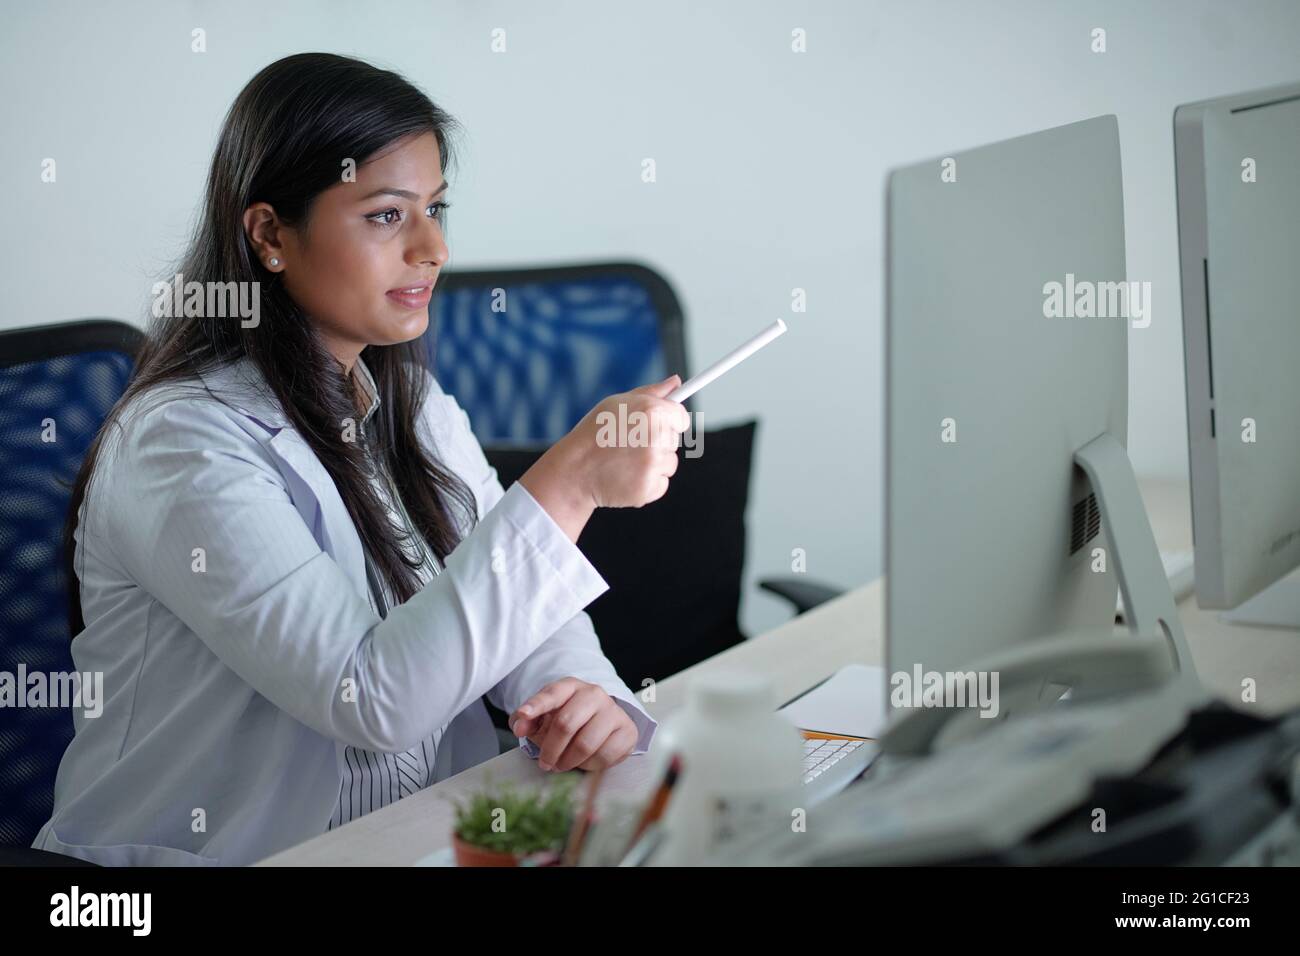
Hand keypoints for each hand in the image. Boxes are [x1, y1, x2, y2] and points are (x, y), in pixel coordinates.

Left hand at [508, 677, 640, 771]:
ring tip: (562, 765)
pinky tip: (585, 762)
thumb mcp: (543, 718)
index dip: (536, 705)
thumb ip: (525, 720)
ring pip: (586, 744)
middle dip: (550, 749)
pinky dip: (590, 766)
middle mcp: (593, 694)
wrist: (603, 725)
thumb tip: (519, 726)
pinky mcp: (627, 730)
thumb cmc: (567, 720)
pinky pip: (605, 756)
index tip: (523, 715)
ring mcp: (613, 711)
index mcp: (570, 686)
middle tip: (544, 763)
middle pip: (566, 723)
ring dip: (569, 761)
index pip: (552, 694)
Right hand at [529, 375, 689, 509]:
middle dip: (657, 442)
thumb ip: (652, 393)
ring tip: (626, 461)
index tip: (658, 426)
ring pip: (669, 463)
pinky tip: (627, 476)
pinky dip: (647, 483)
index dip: (669, 421)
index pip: (680, 417)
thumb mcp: (617, 403)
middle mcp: (656, 437)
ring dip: (653, 464)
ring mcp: (654, 464)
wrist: (573, 470)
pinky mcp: (650, 487)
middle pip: (674, 441)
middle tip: (629, 444)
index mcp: (651, 411)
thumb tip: (676, 382)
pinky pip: (661, 484)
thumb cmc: (593, 433)